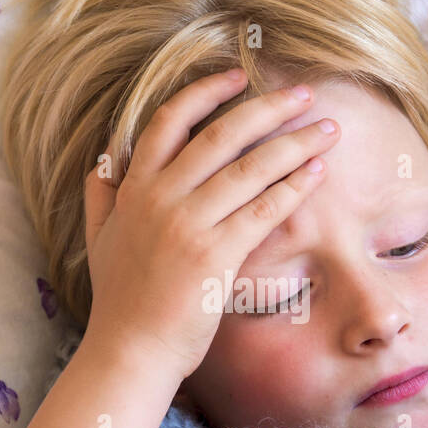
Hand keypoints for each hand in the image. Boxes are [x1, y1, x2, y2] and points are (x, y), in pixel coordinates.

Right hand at [80, 69, 339, 381]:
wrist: (130, 352)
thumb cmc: (120, 301)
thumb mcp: (99, 239)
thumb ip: (102, 195)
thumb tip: (104, 160)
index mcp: (133, 188)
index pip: (169, 121)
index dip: (205, 92)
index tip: (237, 76)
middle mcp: (159, 197)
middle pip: (221, 134)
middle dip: (269, 108)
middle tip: (305, 94)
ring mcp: (187, 224)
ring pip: (251, 167)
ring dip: (295, 143)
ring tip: (327, 129)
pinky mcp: (215, 255)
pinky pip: (263, 209)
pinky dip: (294, 187)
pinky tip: (317, 173)